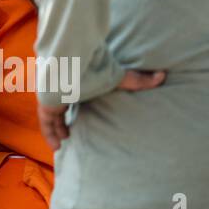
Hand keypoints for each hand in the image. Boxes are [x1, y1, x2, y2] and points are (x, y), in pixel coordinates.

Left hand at [37, 69, 165, 151]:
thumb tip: (163, 75)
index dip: (77, 104)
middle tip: (70, 132)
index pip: (75, 96)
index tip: (82, 115)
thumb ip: (138, 79)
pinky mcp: (45, 103)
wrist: (69, 62)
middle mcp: (62, 88)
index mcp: (77, 82)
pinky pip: (46, 123)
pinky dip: (50, 134)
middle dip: (63, 118)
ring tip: (64, 141)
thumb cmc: (94, 68)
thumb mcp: (118, 77)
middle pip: (60, 106)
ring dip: (57, 128)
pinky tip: (56, 147)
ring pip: (52, 116)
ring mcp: (51, 96)